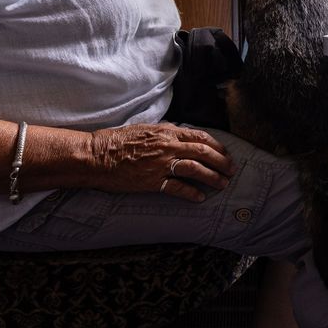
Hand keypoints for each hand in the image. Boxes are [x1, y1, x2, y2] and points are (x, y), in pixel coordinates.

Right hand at [88, 123, 236, 201]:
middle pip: (203, 152)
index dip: (216, 145)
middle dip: (221, 161)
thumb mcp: (145, 129)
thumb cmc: (116, 141)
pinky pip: (177, 188)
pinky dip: (191, 193)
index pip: (200, 136)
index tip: (224, 152)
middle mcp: (168, 146)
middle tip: (231, 170)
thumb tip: (178, 133)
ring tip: (222, 184)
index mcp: (167, 132)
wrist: (97, 156)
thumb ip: (164, 132)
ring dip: (213, 177)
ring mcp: (161, 164)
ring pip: (196, 169)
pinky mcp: (152, 181)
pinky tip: (200, 198)